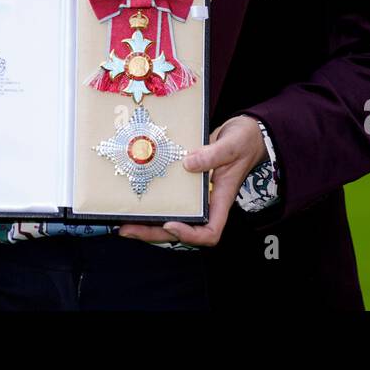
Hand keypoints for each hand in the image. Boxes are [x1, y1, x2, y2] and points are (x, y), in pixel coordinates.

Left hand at [117, 114, 266, 246]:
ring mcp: (196, 195)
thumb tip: (188, 164)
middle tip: (128, 229)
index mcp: (222, 199)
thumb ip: (213, 155)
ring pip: (172, 218)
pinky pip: (170, 200)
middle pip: (182, 229)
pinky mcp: (186, 184)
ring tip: (124, 223)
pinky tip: (135, 201)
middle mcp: (207, 202)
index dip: (190, 235)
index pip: (210, 231)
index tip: (171, 223)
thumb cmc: (245, 141)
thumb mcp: (232, 145)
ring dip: (149, 224)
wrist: (245, 134)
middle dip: (154, 233)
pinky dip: (153, 203)